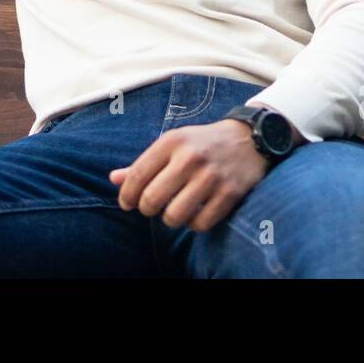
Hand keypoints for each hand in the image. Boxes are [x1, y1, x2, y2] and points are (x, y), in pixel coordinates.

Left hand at [109, 119, 269, 231]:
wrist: (249, 139)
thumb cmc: (202, 144)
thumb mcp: (172, 144)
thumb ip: (144, 163)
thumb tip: (114, 179)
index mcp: (172, 141)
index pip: (137, 175)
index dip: (127, 195)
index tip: (127, 203)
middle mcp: (190, 157)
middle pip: (152, 199)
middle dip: (146, 209)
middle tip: (151, 207)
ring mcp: (211, 176)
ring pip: (174, 216)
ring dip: (170, 219)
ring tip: (174, 210)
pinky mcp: (229, 193)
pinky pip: (200, 224)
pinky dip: (193, 223)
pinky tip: (195, 213)